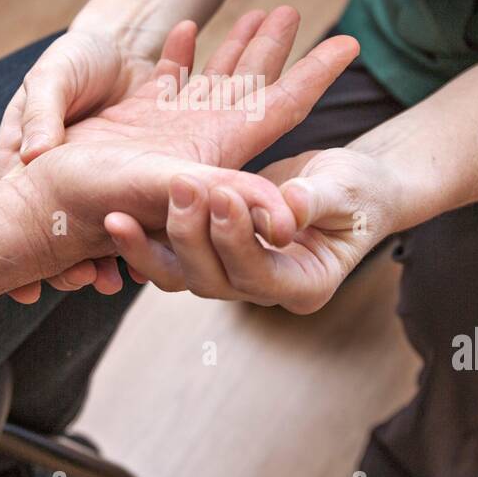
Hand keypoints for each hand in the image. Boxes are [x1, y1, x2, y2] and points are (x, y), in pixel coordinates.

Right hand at [12, 9, 360, 301]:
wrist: (35, 209)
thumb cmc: (89, 201)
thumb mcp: (160, 188)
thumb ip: (219, 192)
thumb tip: (285, 218)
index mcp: (217, 147)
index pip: (284, 104)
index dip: (317, 73)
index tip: (351, 42)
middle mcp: (202, 137)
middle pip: (255, 83)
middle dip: (277, 46)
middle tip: (297, 7)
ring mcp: (169, 125)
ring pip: (216, 76)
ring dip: (236, 43)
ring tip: (259, 9)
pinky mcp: (135, 118)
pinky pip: (169, 78)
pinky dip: (181, 51)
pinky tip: (187, 24)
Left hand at [104, 147, 399, 314]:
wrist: (349, 188)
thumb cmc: (359, 189)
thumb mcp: (348, 189)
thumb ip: (317, 199)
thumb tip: (289, 208)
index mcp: (307, 285)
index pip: (260, 274)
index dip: (238, 239)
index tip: (222, 192)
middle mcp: (267, 291)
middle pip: (214, 281)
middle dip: (191, 236)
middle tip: (178, 184)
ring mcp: (236, 278)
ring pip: (183, 276)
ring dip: (154, 245)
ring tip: (123, 214)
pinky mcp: (214, 257)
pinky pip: (172, 258)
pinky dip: (145, 241)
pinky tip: (117, 217)